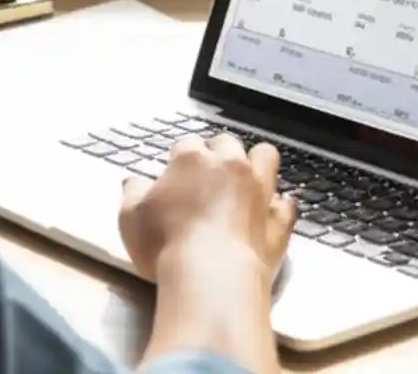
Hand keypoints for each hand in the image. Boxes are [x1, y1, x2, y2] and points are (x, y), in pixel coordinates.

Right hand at [119, 133, 295, 281]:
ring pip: (265, 157)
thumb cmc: (166, 243)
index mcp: (191, 159)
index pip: (185, 144)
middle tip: (207, 175)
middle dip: (217, 152)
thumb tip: (133, 181)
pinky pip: (286, 203)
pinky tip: (270, 212)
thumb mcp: (131, 218)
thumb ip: (132, 194)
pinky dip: (279, 205)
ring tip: (246, 177)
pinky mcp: (279, 219)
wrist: (212, 275)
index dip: (179, 158)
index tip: (174, 173)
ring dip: (256, 163)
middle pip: (226, 143)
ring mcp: (259, 189)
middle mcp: (230, 165)